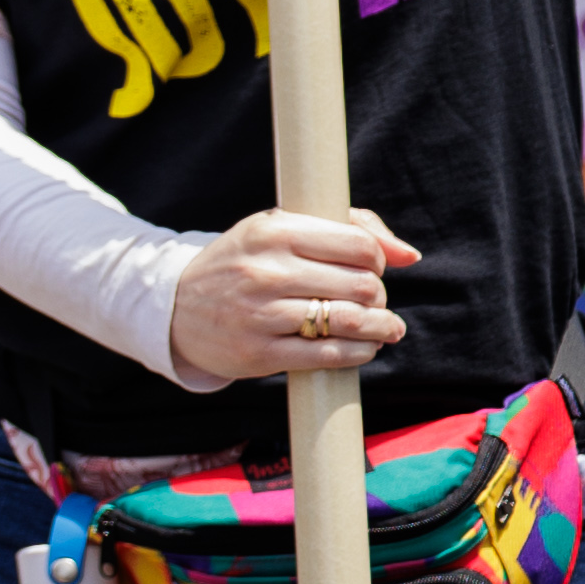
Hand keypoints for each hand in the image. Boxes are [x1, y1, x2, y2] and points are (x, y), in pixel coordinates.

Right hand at [168, 205, 413, 381]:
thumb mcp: (279, 230)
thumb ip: (348, 228)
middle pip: (362, 285)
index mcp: (272, 231)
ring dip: (380, 327)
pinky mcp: (259, 352)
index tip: (369, 270)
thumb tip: (410, 255)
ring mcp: (260, 313)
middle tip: (371, 301)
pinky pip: (330, 355)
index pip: (358, 245)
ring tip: (383, 328)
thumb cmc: (243, 265)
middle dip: (379, 297)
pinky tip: (361, 347)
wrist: (174, 308)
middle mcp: (264, 270)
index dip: (377, 261)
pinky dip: (359, 352)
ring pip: (351, 320)